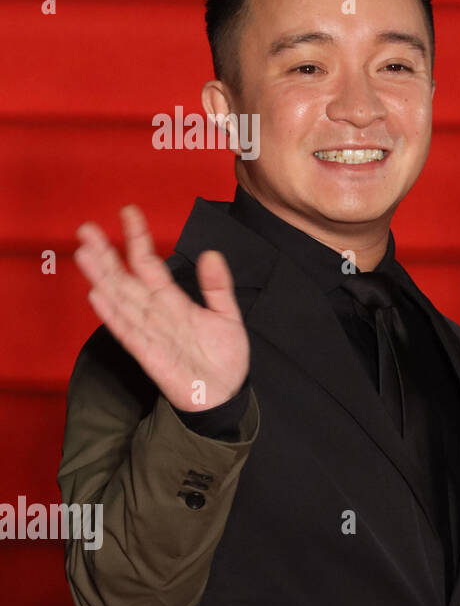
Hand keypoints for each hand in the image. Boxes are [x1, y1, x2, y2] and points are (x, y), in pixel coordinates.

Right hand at [73, 205, 249, 412]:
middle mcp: (156, 312)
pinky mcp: (149, 354)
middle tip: (86, 228)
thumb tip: (211, 253)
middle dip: (106, 255)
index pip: (150, 263)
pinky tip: (98, 295)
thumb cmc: (223, 356)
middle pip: (126, 279)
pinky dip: (113, 314)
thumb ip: (218, 287)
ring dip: (103, 278)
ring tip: (85, 254)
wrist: (225, 394)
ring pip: (121, 300)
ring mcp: (149, 332)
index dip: (138, 238)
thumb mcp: (228, 316)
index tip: (128, 212)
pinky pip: (128, 331)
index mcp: (174, 300)